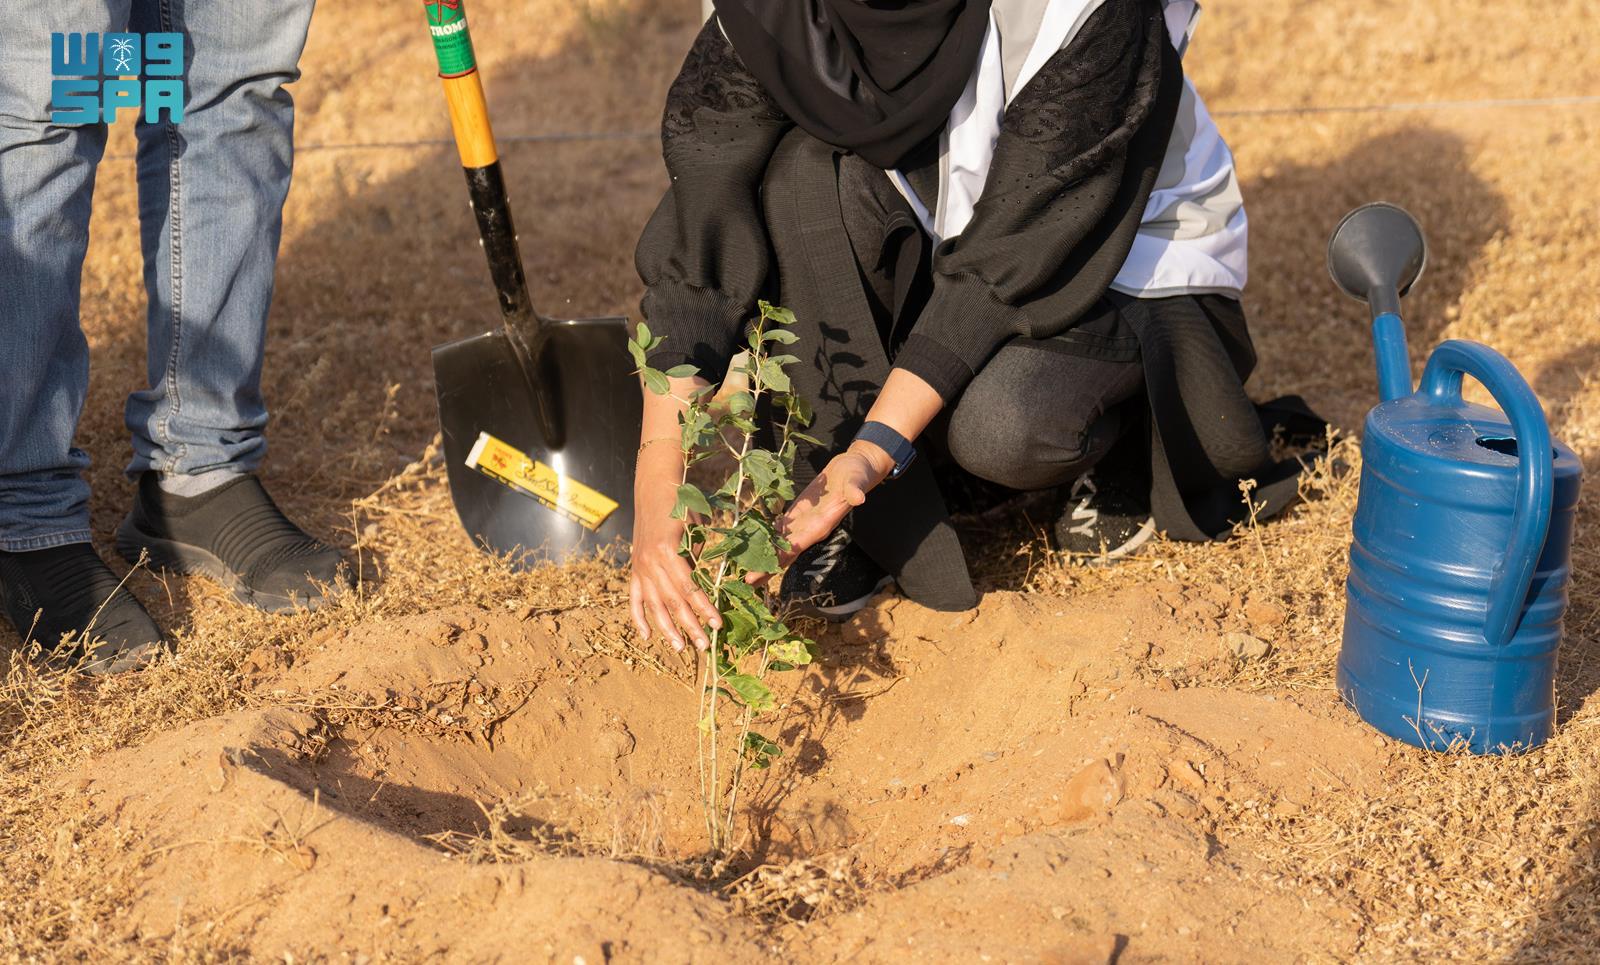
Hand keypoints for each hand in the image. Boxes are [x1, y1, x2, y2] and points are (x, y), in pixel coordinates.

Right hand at [630, 371, 721, 651]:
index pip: (689, 587)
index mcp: (668, 550)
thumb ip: (710, 545)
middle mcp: (650, 562)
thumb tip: (728, 570)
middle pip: (673, 602)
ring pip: (654, 606)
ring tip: (683, 648)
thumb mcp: (699, 520)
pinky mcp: (634, 568)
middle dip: (691, 626)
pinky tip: (648, 637)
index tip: (719, 622)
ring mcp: (639, 566)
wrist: (652, 482)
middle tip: (708, 645)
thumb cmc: (682, 499)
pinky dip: (639, 618)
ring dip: (669, 629)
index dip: (704, 606)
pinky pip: (634, 598)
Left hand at [757, 442, 892, 579]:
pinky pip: (780, 529)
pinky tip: (751, 542)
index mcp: (822, 524)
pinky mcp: (797, 513)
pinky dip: (765, 536)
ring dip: (763, 555)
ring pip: (780, 543)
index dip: (783, 556)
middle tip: (747, 581)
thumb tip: (860, 498)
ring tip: (744, 567)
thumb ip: (855, 490)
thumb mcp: (856, 479)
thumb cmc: (856, 473)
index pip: (800, 544)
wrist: (853, 468)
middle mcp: (811, 528)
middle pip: (787, 552)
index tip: (767, 570)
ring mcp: (803, 522)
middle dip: (768, 566)